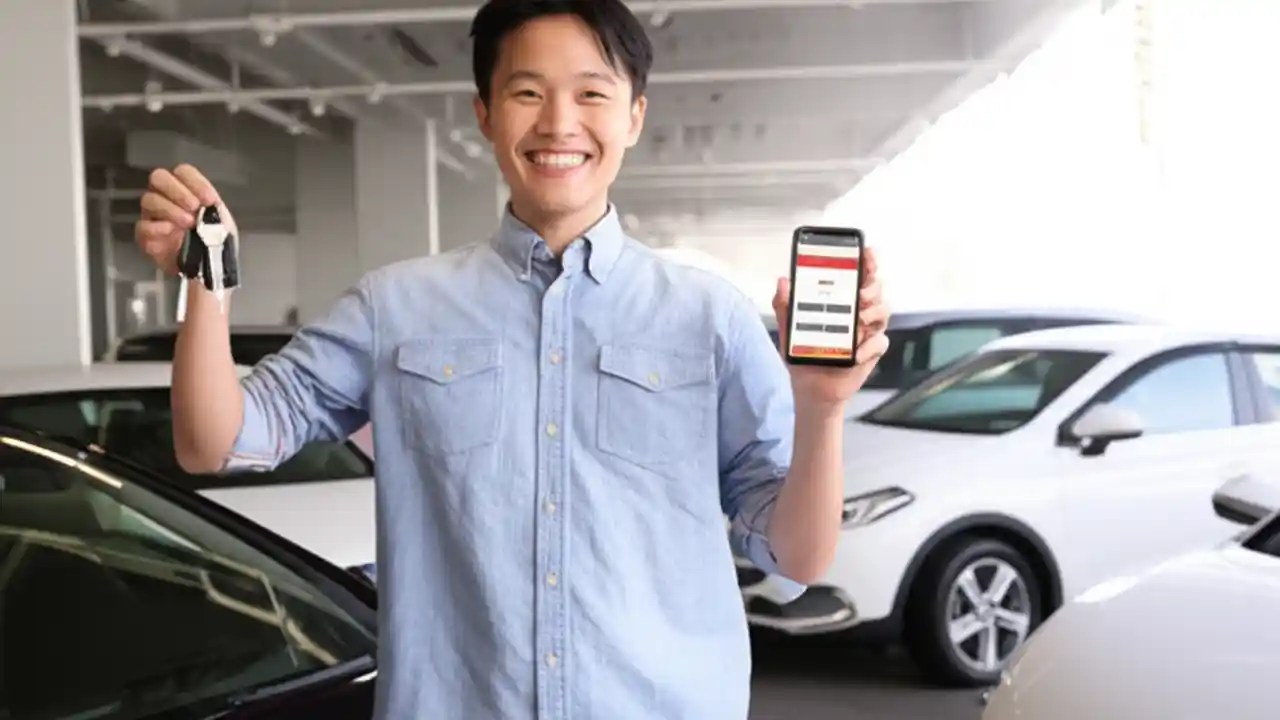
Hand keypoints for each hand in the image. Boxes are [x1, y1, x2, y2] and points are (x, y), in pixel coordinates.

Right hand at [134, 164, 235, 274]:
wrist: (207, 268)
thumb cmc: (214, 240)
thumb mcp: (222, 220)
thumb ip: (213, 206)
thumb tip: (205, 202)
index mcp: (186, 191)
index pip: (183, 172)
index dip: (195, 182)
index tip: (209, 200)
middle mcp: (165, 198)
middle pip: (159, 178)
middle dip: (178, 191)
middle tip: (194, 207)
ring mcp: (152, 216)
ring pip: (149, 199)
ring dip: (171, 209)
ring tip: (189, 224)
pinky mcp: (146, 236)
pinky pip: (143, 226)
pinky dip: (157, 227)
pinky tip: (171, 231)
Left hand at [773, 246, 890, 413]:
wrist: (812, 389)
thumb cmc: (804, 354)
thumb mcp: (789, 329)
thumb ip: (785, 305)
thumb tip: (783, 281)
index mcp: (841, 301)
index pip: (859, 274)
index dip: (868, 261)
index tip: (868, 253)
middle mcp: (859, 311)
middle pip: (876, 288)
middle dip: (872, 286)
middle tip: (860, 293)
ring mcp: (868, 331)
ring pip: (883, 311)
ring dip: (874, 311)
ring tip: (859, 318)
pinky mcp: (872, 351)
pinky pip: (880, 342)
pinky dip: (870, 345)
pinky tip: (857, 352)